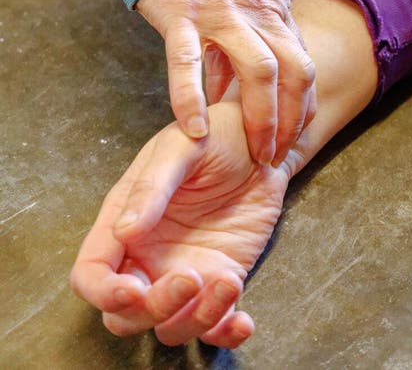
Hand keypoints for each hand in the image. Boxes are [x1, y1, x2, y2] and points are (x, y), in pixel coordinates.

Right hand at [70, 102, 290, 346]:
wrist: (264, 139)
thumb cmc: (215, 133)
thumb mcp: (182, 146)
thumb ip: (152, 186)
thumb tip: (124, 230)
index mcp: (124, 221)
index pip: (91, 274)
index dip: (104, 292)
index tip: (135, 289)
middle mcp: (148, 255)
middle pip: (126, 313)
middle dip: (153, 308)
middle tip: (191, 277)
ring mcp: (184, 272)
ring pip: (169, 328)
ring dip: (194, 320)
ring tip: (228, 283)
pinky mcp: (221, 280)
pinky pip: (214, 325)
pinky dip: (225, 333)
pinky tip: (243, 320)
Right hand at [136, 0, 315, 165]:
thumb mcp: (247, 2)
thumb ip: (258, 39)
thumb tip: (259, 89)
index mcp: (275, 6)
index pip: (304, 63)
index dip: (304, 106)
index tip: (296, 137)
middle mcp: (257, 9)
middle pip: (293, 69)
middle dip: (292, 118)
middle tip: (277, 153)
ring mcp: (220, 11)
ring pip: (258, 69)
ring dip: (261, 117)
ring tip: (254, 151)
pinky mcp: (180, 14)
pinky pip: (188, 62)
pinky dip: (192, 99)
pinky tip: (196, 130)